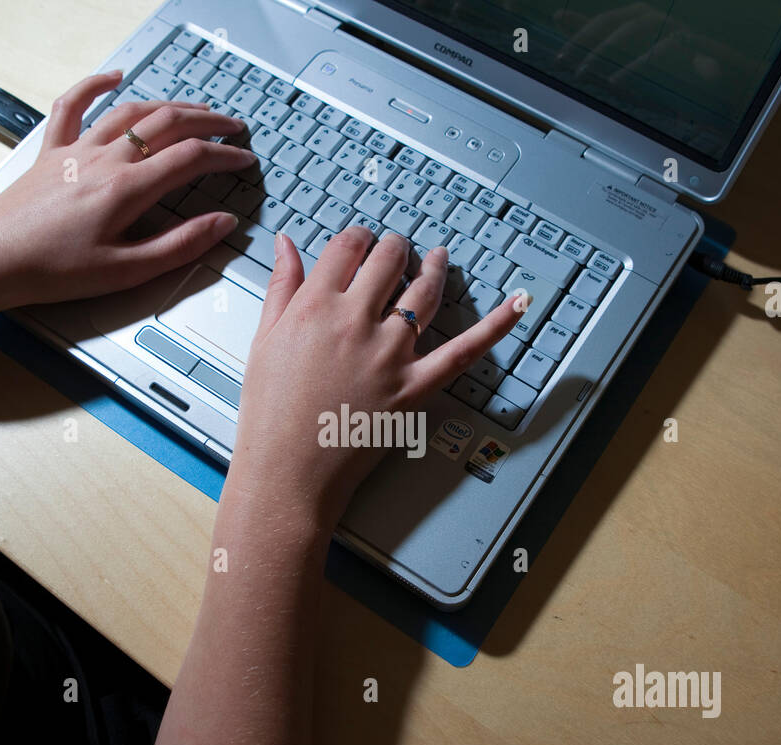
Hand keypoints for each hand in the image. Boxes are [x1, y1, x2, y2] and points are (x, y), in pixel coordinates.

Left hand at [0, 72, 255, 311]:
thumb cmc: (54, 271)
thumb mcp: (127, 271)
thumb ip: (180, 245)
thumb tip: (222, 224)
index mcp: (127, 189)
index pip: (190, 159)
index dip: (224, 156)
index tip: (244, 160)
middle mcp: (104, 159)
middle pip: (167, 124)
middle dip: (208, 122)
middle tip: (233, 128)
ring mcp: (76, 149)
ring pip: (131, 111)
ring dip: (169, 105)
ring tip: (195, 109)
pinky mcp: (51, 151)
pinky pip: (73, 105)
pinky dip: (95, 85)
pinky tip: (114, 77)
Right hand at [229, 226, 528, 530]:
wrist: (287, 471)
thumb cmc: (270, 414)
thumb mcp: (263, 339)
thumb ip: (281, 286)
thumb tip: (287, 244)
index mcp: (315, 306)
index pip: (348, 247)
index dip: (357, 237)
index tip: (359, 240)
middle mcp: (356, 321)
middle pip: (388, 260)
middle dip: (394, 247)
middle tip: (395, 248)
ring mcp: (391, 353)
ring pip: (424, 292)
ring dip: (433, 267)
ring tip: (437, 258)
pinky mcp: (415, 386)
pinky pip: (464, 350)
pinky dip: (495, 325)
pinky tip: (517, 303)